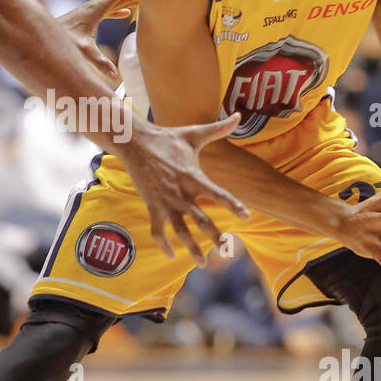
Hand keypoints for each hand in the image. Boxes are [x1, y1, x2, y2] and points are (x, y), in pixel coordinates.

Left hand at [56, 0, 136, 82]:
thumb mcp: (83, 52)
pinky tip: (127, 13)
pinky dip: (121, 9)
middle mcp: (94, 7)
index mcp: (96, 9)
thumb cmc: (62, 43)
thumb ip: (100, 62)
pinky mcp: (88, 18)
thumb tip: (115, 76)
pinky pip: (109, 10)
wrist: (42, 39)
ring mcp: (91, 12)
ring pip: (116, 1)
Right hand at [119, 112, 250, 265]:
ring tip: (203, 264)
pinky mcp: (151, 206)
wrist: (135, 143)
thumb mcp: (194, 133)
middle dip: (214, 237)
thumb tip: (239, 116)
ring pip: (180, 230)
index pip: (218, 193)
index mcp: (193, 176)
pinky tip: (170, 256)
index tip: (245, 217)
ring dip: (191, 248)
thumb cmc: (167, 139)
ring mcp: (165, 202)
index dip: (233, 205)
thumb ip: (218, 129)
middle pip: (201, 219)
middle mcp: (180, 193)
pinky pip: (157, 230)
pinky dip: (163, 243)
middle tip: (227, 251)